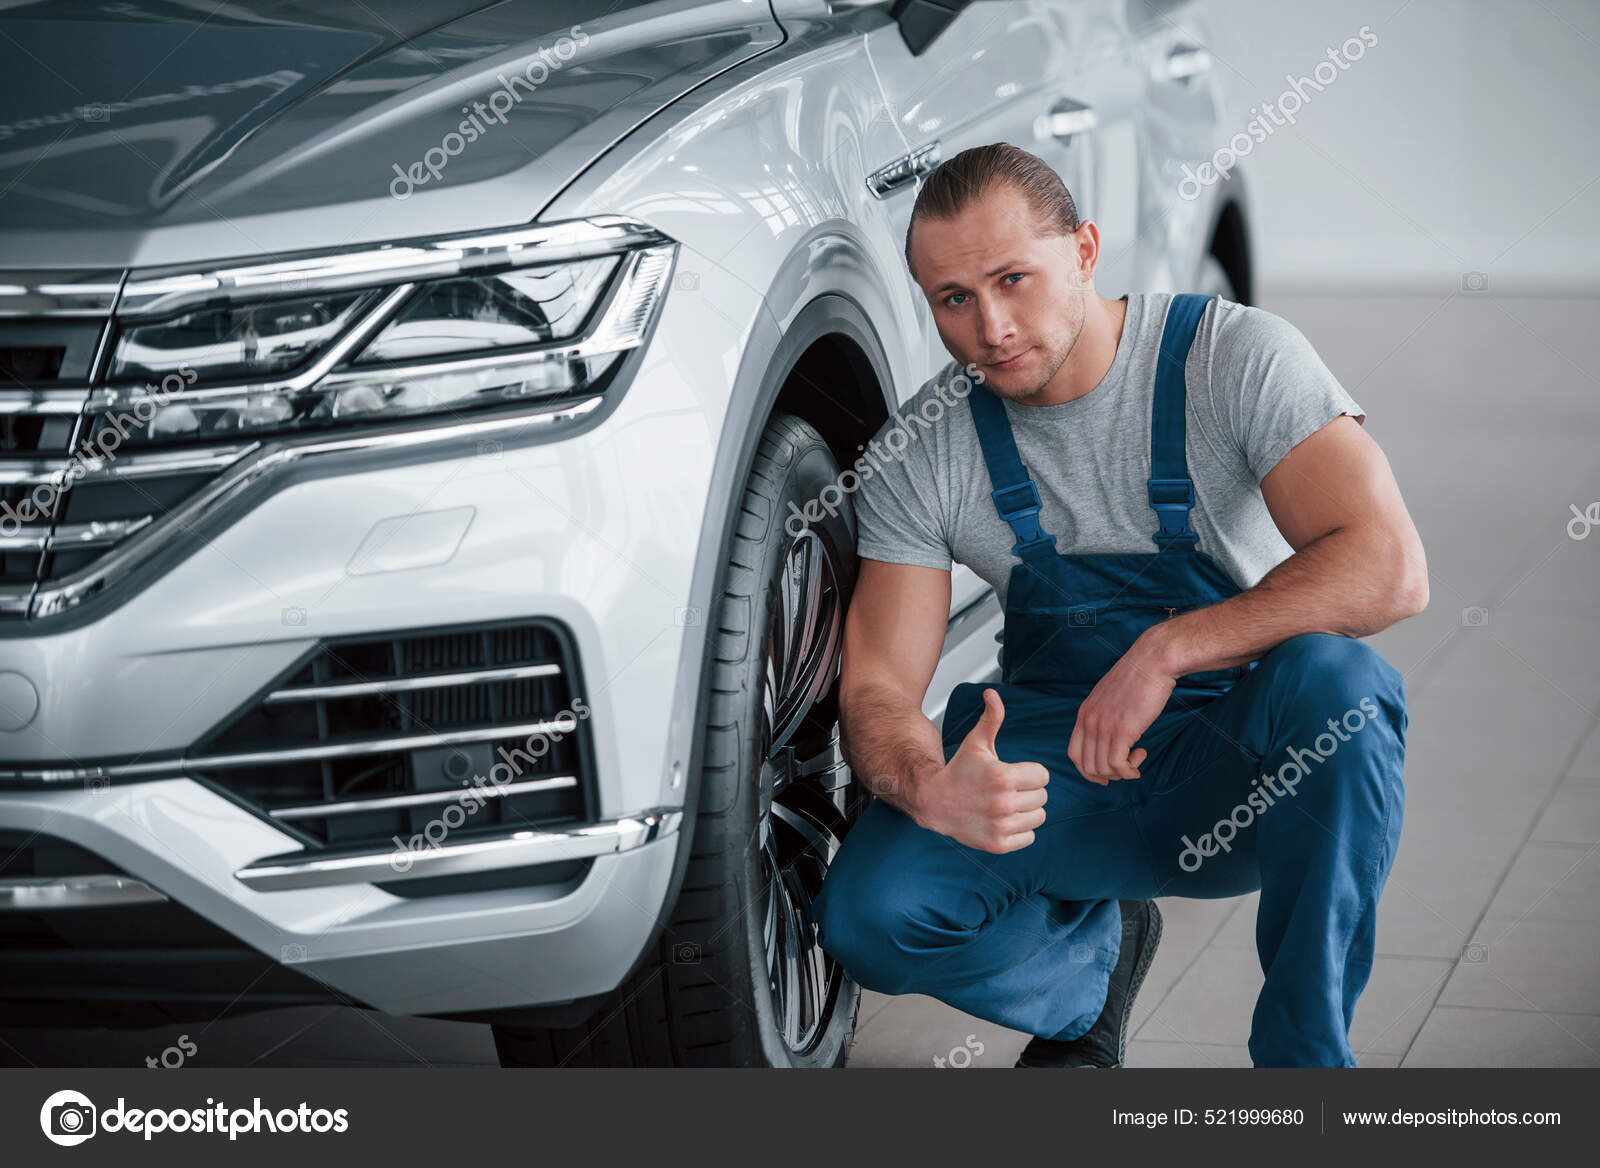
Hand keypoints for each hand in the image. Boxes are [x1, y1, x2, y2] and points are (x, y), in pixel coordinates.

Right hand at [910, 688, 1049, 852]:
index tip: (1014, 773)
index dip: (1030, 773)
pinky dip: (1020, 831)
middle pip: (1043, 797)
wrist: (935, 801)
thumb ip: (991, 719)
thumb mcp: (976, 743)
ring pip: (1039, 818)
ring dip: (1027, 811)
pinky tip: (1003, 820)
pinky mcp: (998, 844)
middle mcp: (1003, 804)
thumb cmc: (960, 770)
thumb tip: (993, 693)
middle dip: (1029, 791)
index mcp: (1002, 777)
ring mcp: (1001, 826)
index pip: (1043, 776)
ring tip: (1006, 804)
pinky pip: (1030, 838)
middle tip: (1008, 789)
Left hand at [1067, 644, 1176, 784]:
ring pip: (1103, 768)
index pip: (1074, 754)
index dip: (1087, 771)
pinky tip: (1142, 755)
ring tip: (1138, 758)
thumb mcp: (1111, 698)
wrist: (1153, 661)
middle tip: (1128, 767)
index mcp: (1084, 713)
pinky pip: (1118, 765)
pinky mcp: (1121, 731)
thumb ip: (1105, 716)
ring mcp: (1103, 726)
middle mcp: (1089, 722)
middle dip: (1108, 774)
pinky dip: (1130, 769)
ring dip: (1122, 771)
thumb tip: (1111, 738)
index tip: (1105, 776)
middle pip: (1087, 766)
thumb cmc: (1138, 679)